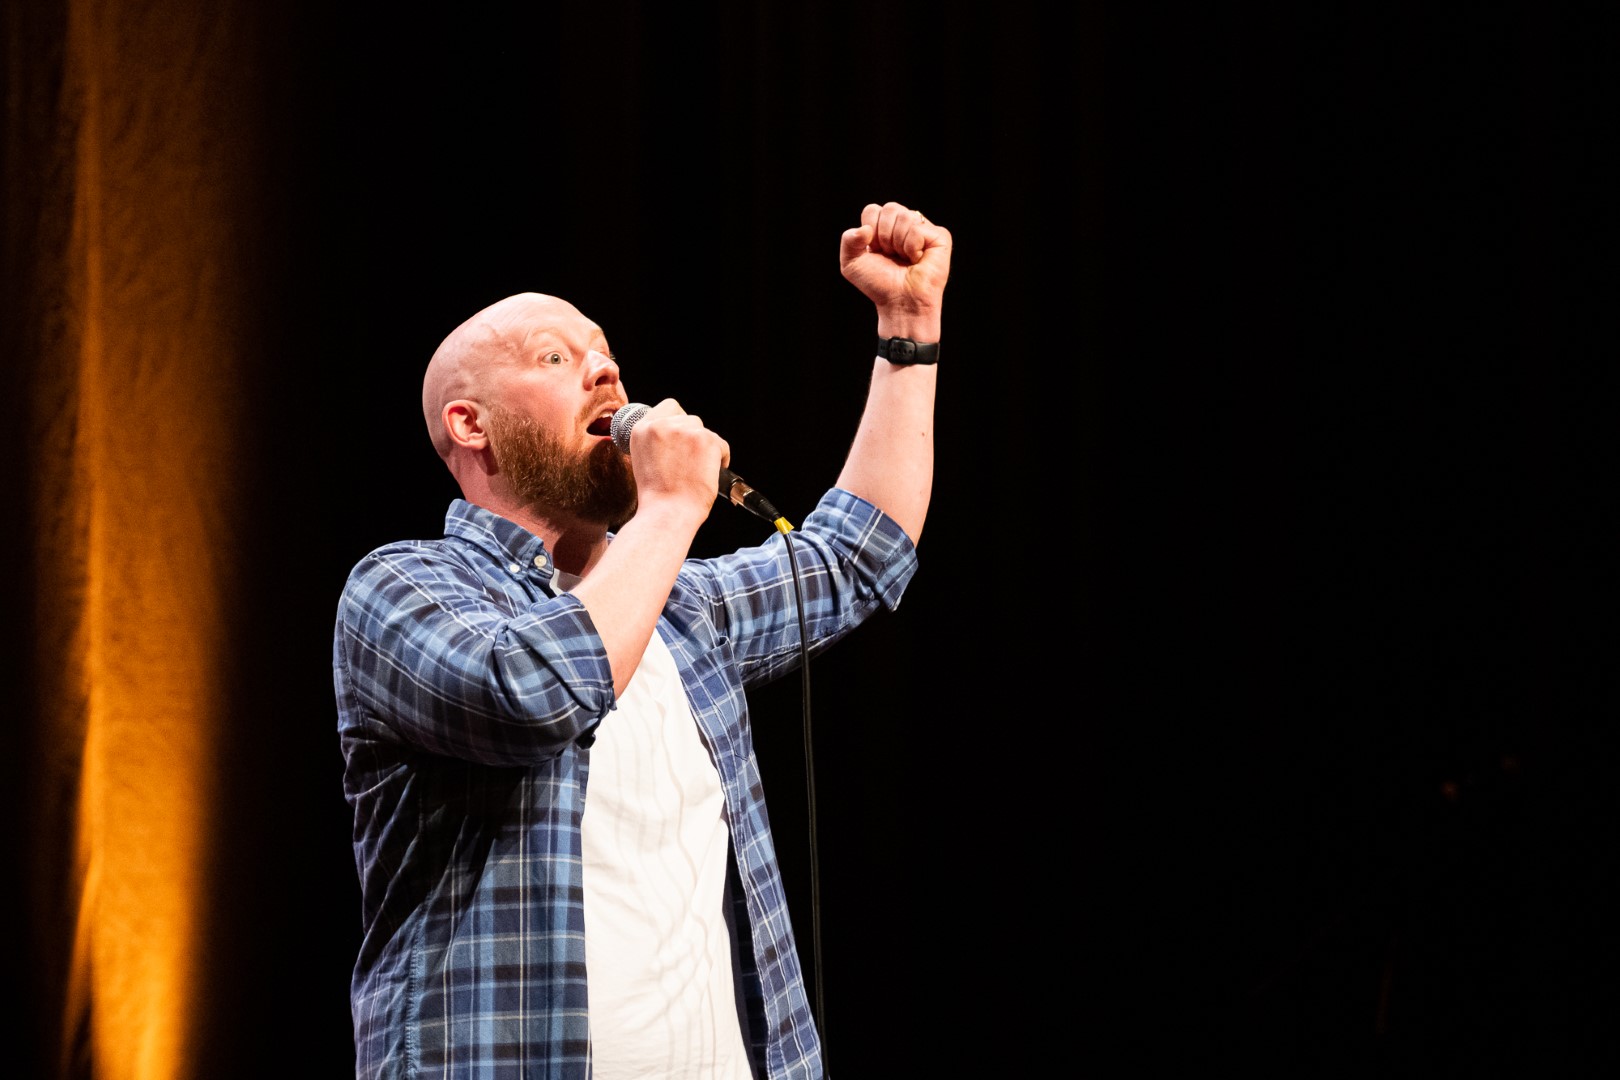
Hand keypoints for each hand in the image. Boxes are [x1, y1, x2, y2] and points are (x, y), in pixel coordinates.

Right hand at [625, 399, 729, 521]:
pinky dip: (720, 459)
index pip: (669, 407)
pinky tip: (709, 474)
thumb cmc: (657, 495)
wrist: (668, 512)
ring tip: (697, 470)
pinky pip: (721, 444)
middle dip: (692, 437)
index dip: (679, 421)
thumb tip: (676, 435)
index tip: (682, 438)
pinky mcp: (705, 440)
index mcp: (641, 429)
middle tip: (690, 461)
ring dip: (705, 447)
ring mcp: (684, 430)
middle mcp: (661, 425)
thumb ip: (656, 441)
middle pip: (689, 418)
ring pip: (704, 431)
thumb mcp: (644, 459)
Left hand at [838, 202, 950, 339]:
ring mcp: (924, 228)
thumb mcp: (851, 263)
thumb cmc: (879, 284)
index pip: (872, 210)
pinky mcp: (940, 237)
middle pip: (890, 208)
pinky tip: (917, 260)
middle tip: (891, 255)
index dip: (870, 231)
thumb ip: (848, 240)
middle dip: (884, 236)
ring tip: (904, 259)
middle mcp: (906, 223)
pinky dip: (912, 248)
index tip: (876, 252)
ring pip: (905, 216)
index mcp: (886, 225)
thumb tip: (865, 229)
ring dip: (898, 243)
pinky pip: (918, 229)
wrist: (900, 303)